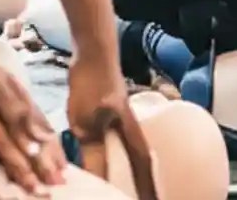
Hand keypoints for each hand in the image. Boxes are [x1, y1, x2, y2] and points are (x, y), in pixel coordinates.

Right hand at [0, 51, 66, 193]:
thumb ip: (3, 104)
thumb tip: (18, 128)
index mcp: (12, 85)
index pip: (36, 117)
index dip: (48, 141)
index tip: (60, 163)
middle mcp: (9, 89)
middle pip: (30, 126)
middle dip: (44, 155)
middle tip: (56, 178)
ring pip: (14, 133)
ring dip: (25, 159)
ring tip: (35, 180)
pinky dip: (5, 148)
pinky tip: (15, 160)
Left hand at [67, 54, 157, 199]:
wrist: (92, 50)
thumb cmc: (93, 83)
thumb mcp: (87, 123)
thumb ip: (93, 152)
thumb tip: (94, 181)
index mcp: (129, 131)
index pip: (143, 166)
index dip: (149, 186)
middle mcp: (130, 125)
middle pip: (141, 159)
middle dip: (145, 180)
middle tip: (146, 197)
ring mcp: (120, 115)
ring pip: (129, 148)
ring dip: (131, 166)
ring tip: (130, 184)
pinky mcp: (108, 108)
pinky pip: (116, 138)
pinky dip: (115, 152)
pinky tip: (106, 154)